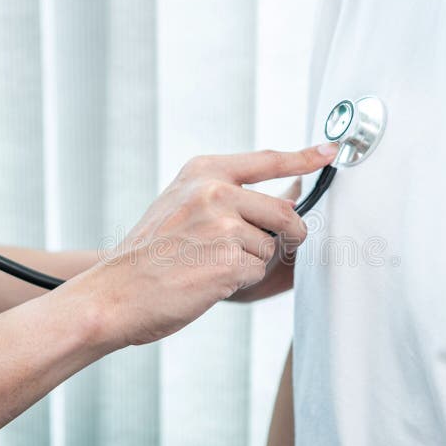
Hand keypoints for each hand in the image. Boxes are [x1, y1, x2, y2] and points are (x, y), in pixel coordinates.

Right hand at [60, 144, 336, 350]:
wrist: (116, 292)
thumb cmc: (148, 255)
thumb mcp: (180, 206)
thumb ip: (226, 196)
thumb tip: (286, 199)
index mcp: (203, 173)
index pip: (266, 160)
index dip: (303, 158)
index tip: (329, 152)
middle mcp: (215, 192)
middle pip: (283, 213)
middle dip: (290, 236)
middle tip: (278, 248)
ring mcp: (223, 225)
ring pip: (270, 248)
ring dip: (251, 263)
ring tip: (209, 267)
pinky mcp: (229, 260)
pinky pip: (258, 272)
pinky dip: (240, 281)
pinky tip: (209, 281)